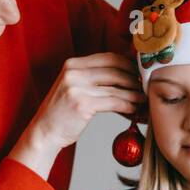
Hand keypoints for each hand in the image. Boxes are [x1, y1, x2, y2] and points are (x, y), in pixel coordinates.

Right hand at [23, 52, 143, 155]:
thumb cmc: (62, 113)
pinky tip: (134, 110)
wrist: (44, 132)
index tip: (139, 73)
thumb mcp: (73, 88)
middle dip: (134, 78)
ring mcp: (77, 87)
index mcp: (72, 64)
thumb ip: (93, 79)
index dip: (128, 64)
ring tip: (143, 99)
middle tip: (146, 86)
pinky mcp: (83, 104)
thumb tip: (124, 77)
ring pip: (117, 86)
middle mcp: (74, 72)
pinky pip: (114, 101)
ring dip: (134, 93)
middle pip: (115, 69)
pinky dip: (128, 105)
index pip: (109, 57)